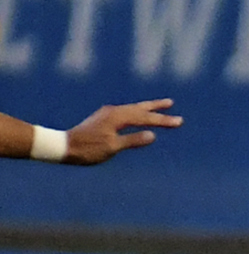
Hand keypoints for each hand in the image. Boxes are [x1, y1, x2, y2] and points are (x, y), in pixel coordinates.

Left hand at [63, 98, 181, 163]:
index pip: (145, 118)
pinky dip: (136, 112)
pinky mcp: (103, 118)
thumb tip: (152, 135)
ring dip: (146, 107)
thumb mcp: (112, 147)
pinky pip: (125, 112)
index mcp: (117, 117)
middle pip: (139, 108)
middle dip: (157, 108)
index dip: (163, 120)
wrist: (64, 146)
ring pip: (132, 108)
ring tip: (159, 105)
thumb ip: (132, 140)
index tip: (179, 122)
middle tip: (171, 103)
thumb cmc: (88, 149)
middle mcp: (113, 112)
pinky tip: (136, 114)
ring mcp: (107, 113)